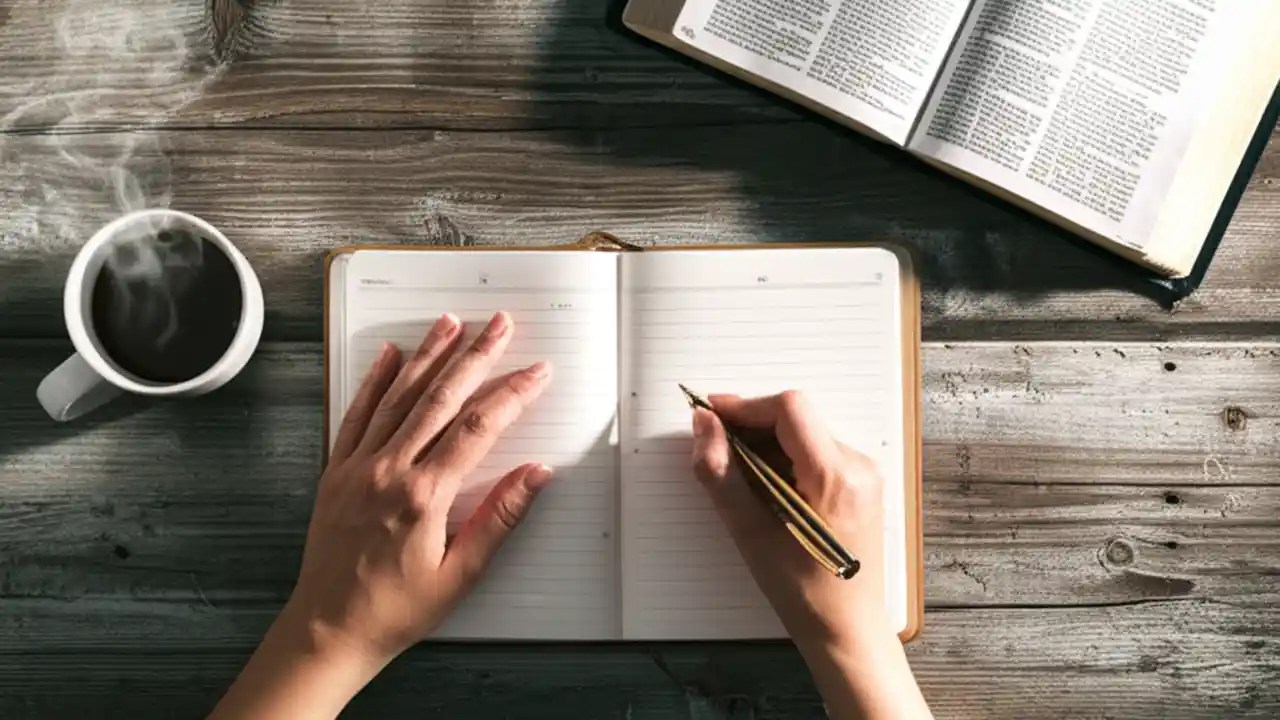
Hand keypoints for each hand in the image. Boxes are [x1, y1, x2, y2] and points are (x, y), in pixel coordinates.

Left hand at [211, 311, 553, 718]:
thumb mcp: (461, 574)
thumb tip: (536, 474)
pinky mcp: (337, 471)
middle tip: (499, 324)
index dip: (512, 393)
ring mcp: (359, 467)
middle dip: (476, 355)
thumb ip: (498, 518)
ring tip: (451, 323)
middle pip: (441, 398)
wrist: (328, 630)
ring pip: (400, 396)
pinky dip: (375, 382)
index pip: (479, 428)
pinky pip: (358, 414)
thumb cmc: (395, 610)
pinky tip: (390, 356)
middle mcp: (389, 471)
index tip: (536, 371)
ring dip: (429, 356)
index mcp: (424, 496)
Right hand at [691, 391, 931, 719]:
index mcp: (837, 475)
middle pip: (795, 420)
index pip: (789, 409)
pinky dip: (784, 462)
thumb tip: (703, 426)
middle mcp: (857, 466)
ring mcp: (863, 475)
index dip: (745, 406)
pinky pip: (815, 454)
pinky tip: (765, 492)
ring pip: (803, 435)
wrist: (846, 630)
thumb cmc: (804, 593)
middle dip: (751, 428)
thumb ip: (721, 473)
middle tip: (717, 452)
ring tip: (740, 482)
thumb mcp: (750, 532)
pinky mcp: (860, 485)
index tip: (712, 417)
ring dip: (766, 447)